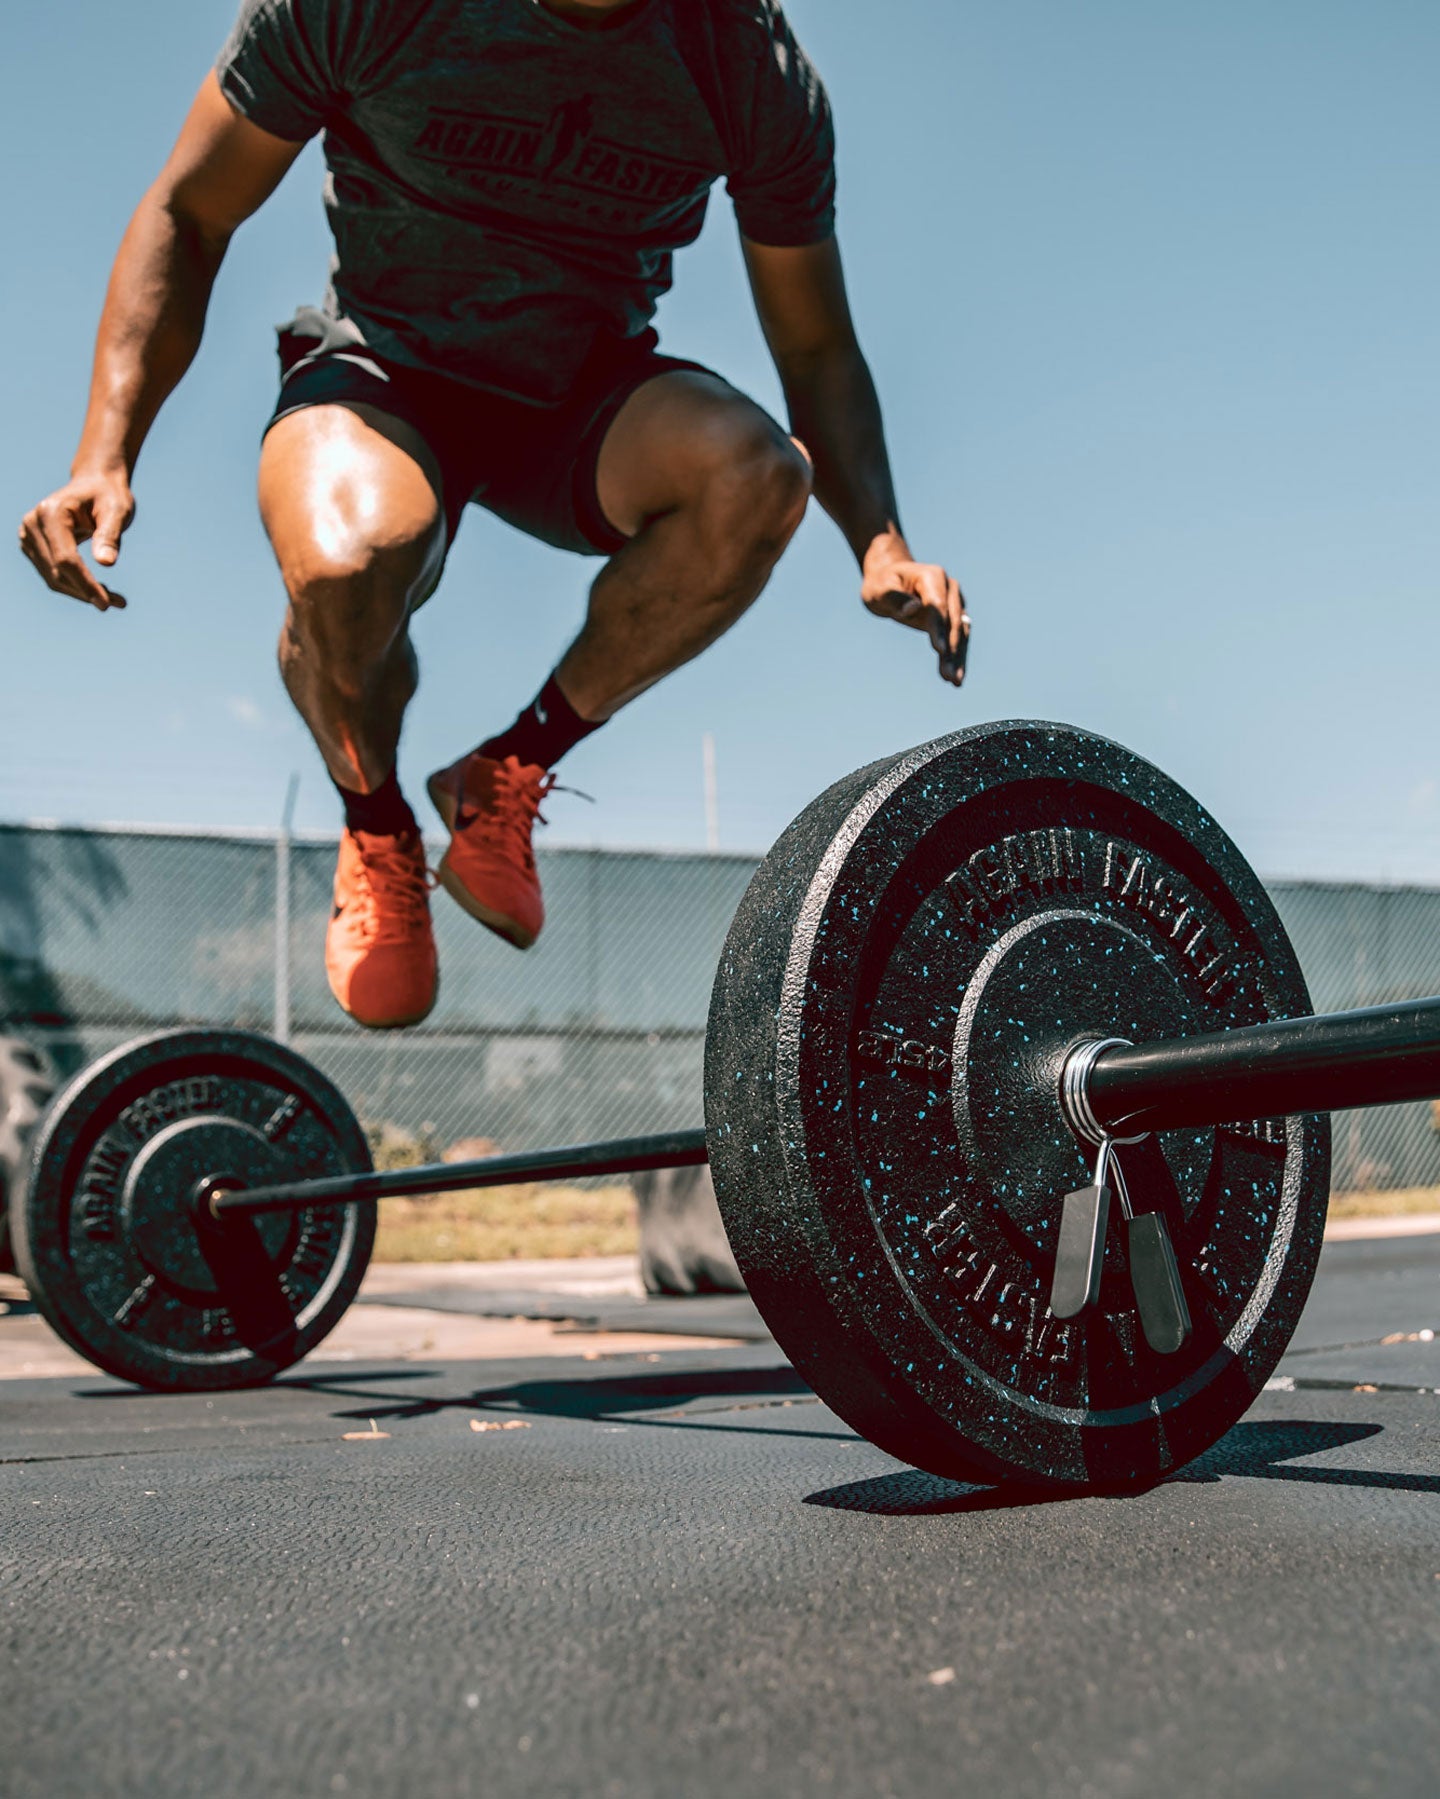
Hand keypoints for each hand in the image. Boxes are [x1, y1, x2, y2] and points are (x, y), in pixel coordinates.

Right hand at [18, 469, 133, 611]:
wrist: (94, 484)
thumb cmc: (108, 495)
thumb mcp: (117, 511)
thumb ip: (110, 535)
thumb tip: (106, 563)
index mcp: (51, 513)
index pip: (65, 559)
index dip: (85, 584)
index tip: (107, 604)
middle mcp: (32, 524)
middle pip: (57, 572)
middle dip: (87, 592)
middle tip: (119, 603)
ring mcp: (28, 536)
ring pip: (53, 578)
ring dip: (82, 593)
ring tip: (115, 599)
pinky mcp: (33, 546)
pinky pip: (52, 574)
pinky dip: (75, 586)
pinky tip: (99, 590)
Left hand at [861, 537, 968, 685]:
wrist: (889, 578)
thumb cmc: (881, 584)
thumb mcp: (881, 590)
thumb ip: (895, 598)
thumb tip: (913, 608)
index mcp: (932, 576)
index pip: (938, 606)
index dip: (939, 629)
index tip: (939, 650)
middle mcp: (949, 587)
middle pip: (953, 622)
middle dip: (951, 650)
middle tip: (948, 676)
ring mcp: (954, 601)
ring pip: (960, 633)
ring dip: (958, 657)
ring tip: (955, 681)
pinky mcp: (953, 615)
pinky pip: (958, 638)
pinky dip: (957, 657)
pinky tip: (955, 677)